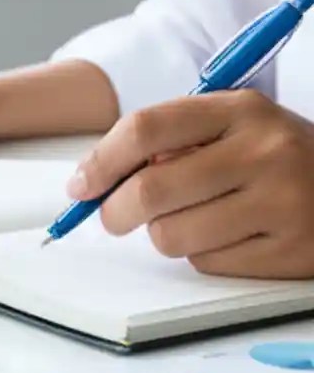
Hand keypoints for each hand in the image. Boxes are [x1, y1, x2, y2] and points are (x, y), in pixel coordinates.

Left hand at [69, 90, 313, 278]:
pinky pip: (207, 263)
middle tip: (113, 216)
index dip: (101, 161)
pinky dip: (203, 254)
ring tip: (192, 219)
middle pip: (150, 190)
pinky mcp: (290, 251)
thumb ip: (168, 141)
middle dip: (114, 210)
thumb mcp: (230, 127)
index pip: (146, 129)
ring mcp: (282, 203)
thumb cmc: (271, 157)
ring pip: (171, 235)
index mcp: (240, 110)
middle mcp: (265, 151)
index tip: (81, 185)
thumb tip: (95, 180)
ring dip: (164, 234)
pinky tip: (231, 236)